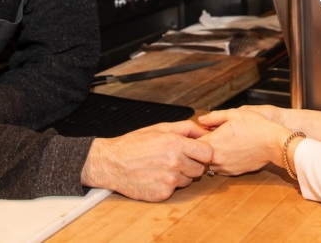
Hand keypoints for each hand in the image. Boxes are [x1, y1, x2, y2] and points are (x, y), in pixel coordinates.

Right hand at [81, 120, 213, 201]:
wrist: (112, 163)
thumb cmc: (134, 144)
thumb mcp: (160, 128)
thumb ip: (186, 128)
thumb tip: (204, 132)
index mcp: (176, 144)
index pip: (208, 153)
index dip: (203, 153)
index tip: (196, 153)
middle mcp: (175, 163)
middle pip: (200, 169)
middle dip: (192, 165)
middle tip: (176, 160)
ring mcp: (169, 180)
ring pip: (188, 180)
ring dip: (180, 175)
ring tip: (162, 167)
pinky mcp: (162, 194)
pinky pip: (175, 190)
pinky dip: (168, 185)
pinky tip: (155, 177)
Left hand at [197, 108, 292, 176]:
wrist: (273, 143)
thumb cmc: (256, 126)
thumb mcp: (234, 114)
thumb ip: (214, 117)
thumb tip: (201, 120)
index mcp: (213, 142)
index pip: (192, 143)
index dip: (193, 136)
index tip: (200, 131)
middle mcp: (216, 158)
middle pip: (198, 155)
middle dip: (201, 147)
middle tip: (210, 137)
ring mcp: (224, 167)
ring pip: (209, 163)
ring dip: (210, 155)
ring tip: (222, 143)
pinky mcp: (233, 173)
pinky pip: (220, 168)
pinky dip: (221, 161)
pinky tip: (231, 151)